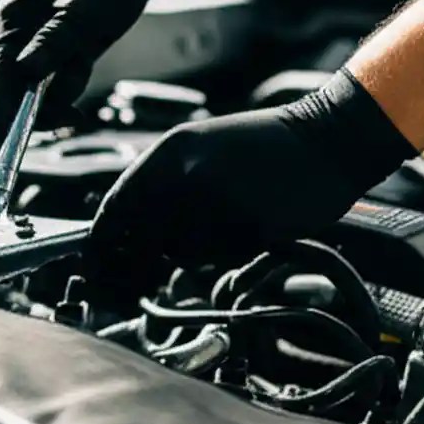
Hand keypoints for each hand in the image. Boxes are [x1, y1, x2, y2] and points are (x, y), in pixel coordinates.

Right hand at [0, 0, 202, 149]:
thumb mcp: (84, 8)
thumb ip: (54, 42)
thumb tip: (26, 74)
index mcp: (14, 18)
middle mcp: (24, 31)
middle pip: (14, 85)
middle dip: (27, 112)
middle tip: (39, 139)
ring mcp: (47, 39)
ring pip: (40, 87)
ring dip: (54, 103)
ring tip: (73, 105)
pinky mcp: (70, 44)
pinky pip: (63, 79)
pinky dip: (69, 91)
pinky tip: (76, 99)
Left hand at [86, 70, 415, 296]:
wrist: (327, 139)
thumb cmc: (263, 147)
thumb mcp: (200, 148)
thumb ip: (161, 186)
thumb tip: (123, 233)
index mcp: (169, 153)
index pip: (115, 208)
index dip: (101, 245)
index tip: (96, 267)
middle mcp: (186, 175)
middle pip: (141, 241)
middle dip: (136, 268)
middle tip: (135, 284)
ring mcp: (219, 201)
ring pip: (182, 255)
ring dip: (191, 257)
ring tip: (222, 231)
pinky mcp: (251, 226)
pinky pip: (222, 259)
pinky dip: (227, 257)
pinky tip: (248, 230)